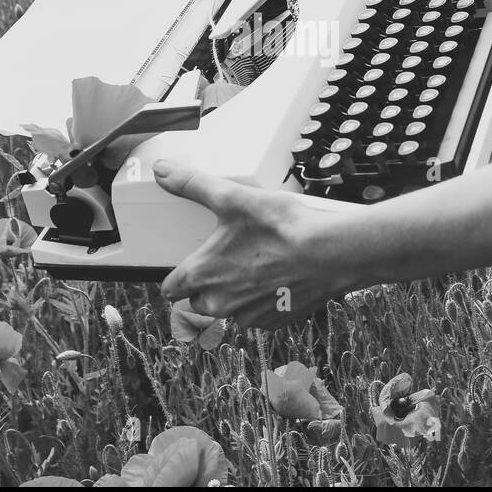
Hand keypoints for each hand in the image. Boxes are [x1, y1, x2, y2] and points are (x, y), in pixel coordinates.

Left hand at [153, 159, 350, 328]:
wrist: (330, 254)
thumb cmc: (281, 227)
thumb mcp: (232, 197)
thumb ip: (193, 184)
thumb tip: (161, 170)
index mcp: (203, 275)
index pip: (170, 290)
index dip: (177, 276)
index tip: (190, 265)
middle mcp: (220, 303)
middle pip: (199, 301)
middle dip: (209, 285)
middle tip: (229, 259)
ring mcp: (248, 316)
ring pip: (230, 310)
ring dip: (237, 295)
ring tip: (257, 265)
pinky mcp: (275, 321)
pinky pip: (258, 315)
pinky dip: (263, 301)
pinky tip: (277, 278)